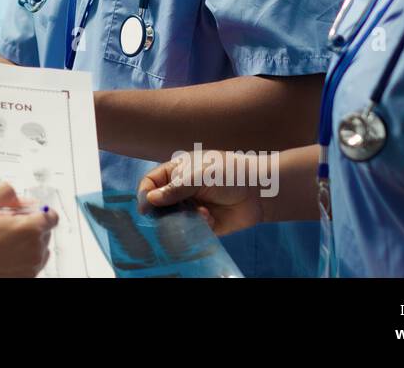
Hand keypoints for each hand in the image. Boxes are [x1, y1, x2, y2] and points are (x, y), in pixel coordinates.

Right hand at [0, 184, 58, 277]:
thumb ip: (5, 191)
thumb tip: (17, 196)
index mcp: (30, 229)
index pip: (52, 216)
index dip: (38, 210)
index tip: (26, 211)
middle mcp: (35, 250)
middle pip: (44, 230)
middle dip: (28, 223)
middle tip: (5, 223)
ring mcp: (31, 267)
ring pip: (39, 247)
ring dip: (26, 240)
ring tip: (1, 238)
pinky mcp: (25, 278)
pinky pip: (31, 262)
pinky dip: (21, 255)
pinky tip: (2, 252)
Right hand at [137, 151, 263, 235]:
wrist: (259, 190)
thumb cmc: (228, 173)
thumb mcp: (198, 176)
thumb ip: (173, 189)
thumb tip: (149, 200)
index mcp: (176, 173)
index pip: (151, 183)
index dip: (145, 194)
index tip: (145, 207)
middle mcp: (181, 191)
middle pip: (159, 204)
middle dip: (161, 211)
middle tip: (165, 216)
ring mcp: (191, 207)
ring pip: (173, 219)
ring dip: (180, 219)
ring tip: (195, 213)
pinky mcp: (204, 224)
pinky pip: (191, 230)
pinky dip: (196, 225)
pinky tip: (209, 217)